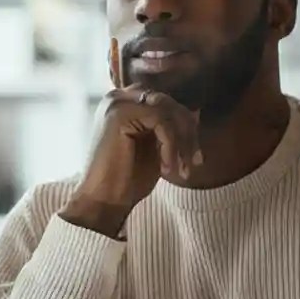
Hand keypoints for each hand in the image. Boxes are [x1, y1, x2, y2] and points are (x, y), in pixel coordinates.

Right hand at [59, 38, 203, 236]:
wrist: (103, 201)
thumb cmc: (129, 178)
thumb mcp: (159, 148)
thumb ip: (173, 129)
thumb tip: (196, 111)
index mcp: (126, 102)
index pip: (167, 102)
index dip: (186, 126)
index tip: (196, 155)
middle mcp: (120, 96)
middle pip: (170, 104)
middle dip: (188, 134)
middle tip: (195, 162)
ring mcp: (118, 102)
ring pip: (168, 111)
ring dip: (183, 142)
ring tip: (183, 169)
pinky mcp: (120, 113)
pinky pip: (161, 122)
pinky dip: (170, 146)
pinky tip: (167, 168)